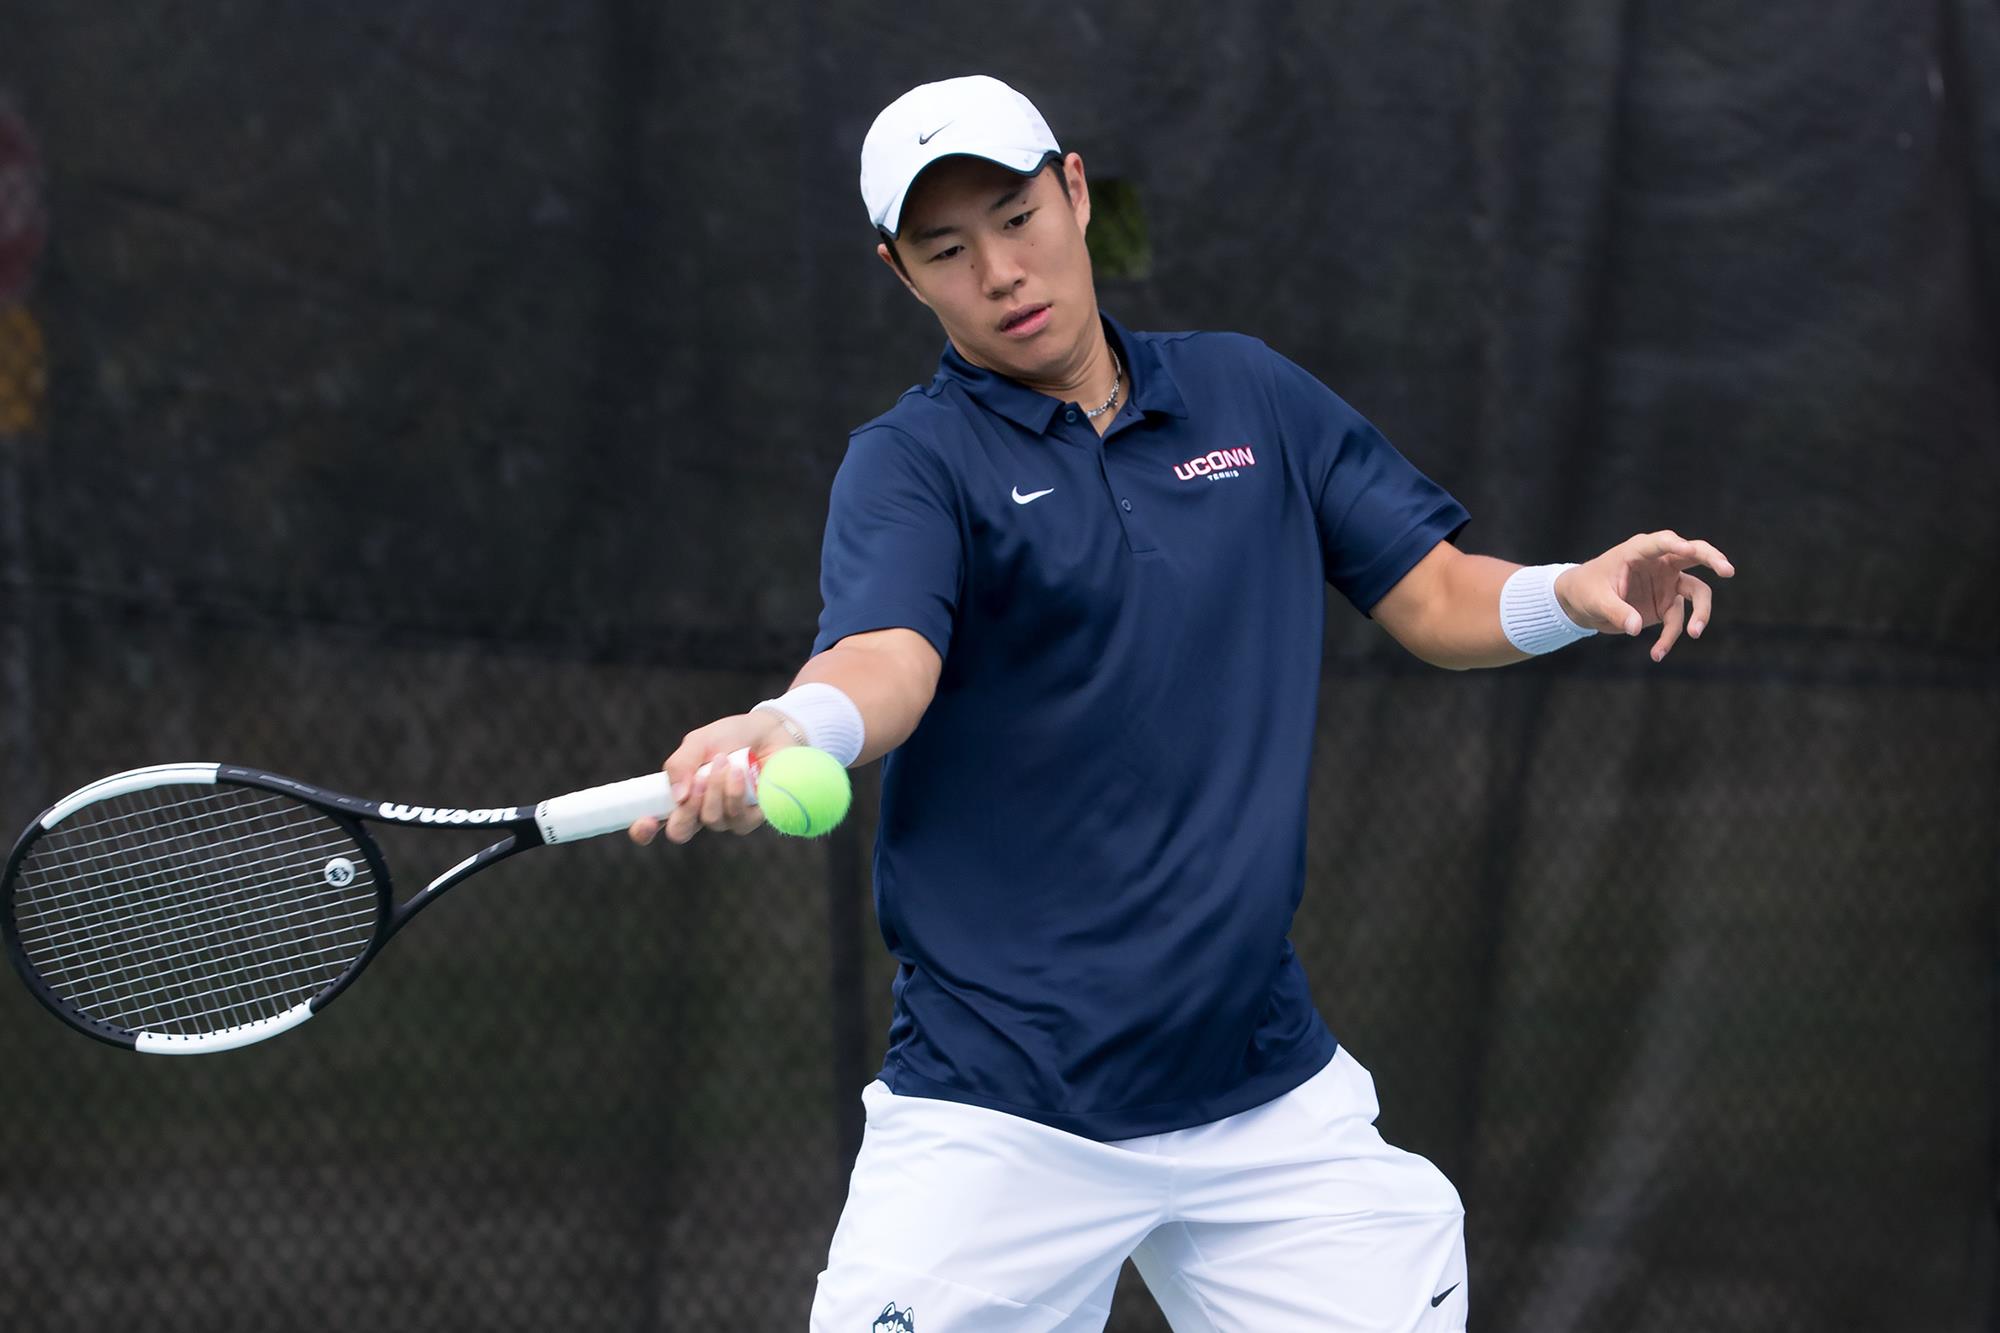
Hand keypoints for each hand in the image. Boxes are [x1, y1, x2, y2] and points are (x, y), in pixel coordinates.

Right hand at [626, 711, 798, 844]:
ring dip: (716, 790)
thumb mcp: (698, 742)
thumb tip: (676, 797)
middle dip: (687, 808)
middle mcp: (700, 812)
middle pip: (681, 831)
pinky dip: (736, 793)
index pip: (653, 824)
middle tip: (698, 779)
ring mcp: (727, 818)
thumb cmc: (731, 736)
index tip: (646, 821)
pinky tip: (741, 773)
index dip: (643, 831)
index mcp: (680, 795)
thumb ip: (680, 764)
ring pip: (712, 820)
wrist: (769, 730)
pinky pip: (738, 820)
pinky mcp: (752, 818)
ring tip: (723, 762)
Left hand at [1555, 530, 1734, 661]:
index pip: (1663, 542)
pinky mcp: (1667, 604)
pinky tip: (1656, 654)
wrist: (1581, 603)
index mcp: (1639, 551)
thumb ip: (1616, 611)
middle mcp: (1660, 563)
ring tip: (1694, 633)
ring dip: (1701, 613)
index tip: (1690, 550)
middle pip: (1695, 554)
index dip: (1677, 544)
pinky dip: (1670, 637)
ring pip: (1697, 592)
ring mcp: (1667, 583)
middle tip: (1728, 571)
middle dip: (1713, 559)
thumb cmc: (1586, 590)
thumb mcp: (1595, 600)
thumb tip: (1636, 629)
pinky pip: (1679, 620)